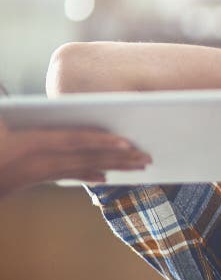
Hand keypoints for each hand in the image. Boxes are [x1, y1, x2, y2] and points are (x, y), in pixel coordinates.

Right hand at [0, 119, 150, 197]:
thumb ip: (10, 108)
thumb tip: (25, 97)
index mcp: (22, 145)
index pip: (69, 142)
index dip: (100, 142)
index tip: (128, 142)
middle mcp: (30, 164)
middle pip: (82, 159)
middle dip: (117, 159)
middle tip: (148, 158)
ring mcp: (27, 176)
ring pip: (76, 170)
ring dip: (109, 167)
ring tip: (138, 167)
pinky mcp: (22, 182)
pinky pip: (62, 176)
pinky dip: (85, 174)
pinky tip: (104, 176)